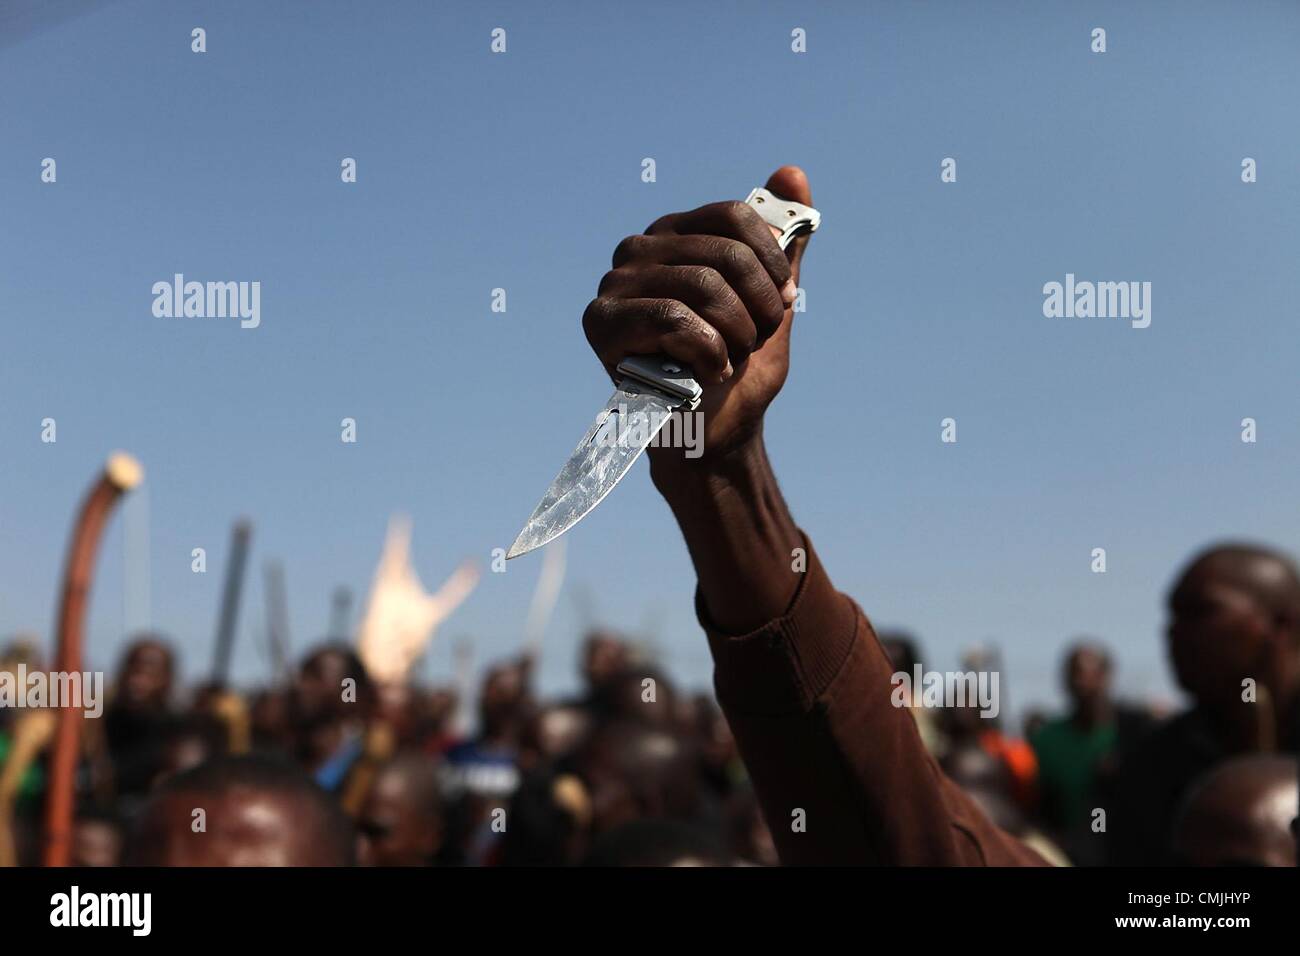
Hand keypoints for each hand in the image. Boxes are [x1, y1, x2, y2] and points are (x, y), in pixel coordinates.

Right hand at [582, 166, 813, 468]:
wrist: (717, 431)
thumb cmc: (739, 365)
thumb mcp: (771, 299)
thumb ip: (782, 241)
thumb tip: (793, 172)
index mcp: (676, 233)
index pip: (733, 215)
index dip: (770, 262)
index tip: (783, 304)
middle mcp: (638, 249)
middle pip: (723, 254)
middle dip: (757, 308)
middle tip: (755, 342)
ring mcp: (615, 283)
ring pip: (703, 286)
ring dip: (736, 334)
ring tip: (731, 359)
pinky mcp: (601, 322)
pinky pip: (674, 318)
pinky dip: (709, 353)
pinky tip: (709, 373)